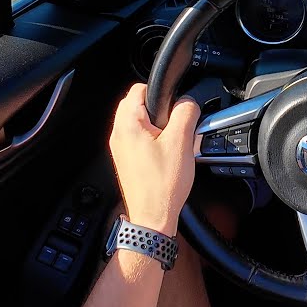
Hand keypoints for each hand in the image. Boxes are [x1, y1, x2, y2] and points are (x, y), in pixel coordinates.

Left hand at [109, 83, 198, 234]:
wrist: (152, 216)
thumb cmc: (163, 185)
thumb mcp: (181, 142)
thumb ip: (186, 113)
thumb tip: (188, 101)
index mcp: (128, 125)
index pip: (139, 89)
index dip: (161, 93)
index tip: (174, 106)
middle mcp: (119, 135)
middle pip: (138, 105)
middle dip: (160, 110)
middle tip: (175, 126)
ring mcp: (120, 148)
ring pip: (139, 123)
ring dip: (157, 126)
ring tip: (172, 142)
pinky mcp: (127, 160)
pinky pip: (139, 139)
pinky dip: (153, 140)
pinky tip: (166, 154)